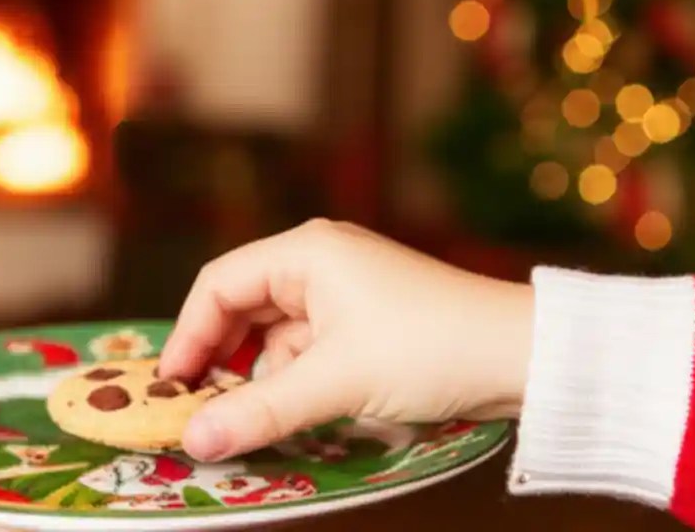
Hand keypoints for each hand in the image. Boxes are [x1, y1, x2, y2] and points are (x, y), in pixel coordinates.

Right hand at [158, 219, 533, 461]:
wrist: (523, 355)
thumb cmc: (429, 348)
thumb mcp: (336, 382)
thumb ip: (261, 411)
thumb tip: (196, 440)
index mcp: (306, 253)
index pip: (220, 284)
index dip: (188, 334)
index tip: (171, 386)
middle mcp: (319, 262)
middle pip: (242, 307)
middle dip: (219, 358)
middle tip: (196, 408)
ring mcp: (344, 292)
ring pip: (275, 333)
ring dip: (258, 375)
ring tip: (242, 418)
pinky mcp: (366, 322)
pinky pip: (308, 348)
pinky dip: (292, 379)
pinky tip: (289, 413)